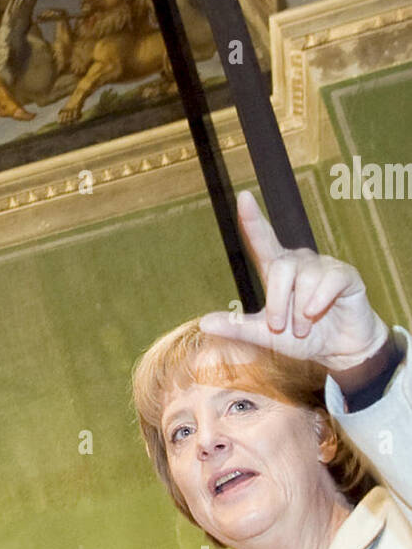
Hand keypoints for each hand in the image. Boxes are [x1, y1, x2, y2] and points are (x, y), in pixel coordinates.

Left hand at [199, 191, 388, 373]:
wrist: (338, 350)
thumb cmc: (301, 338)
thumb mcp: (266, 336)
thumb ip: (238, 328)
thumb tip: (204, 323)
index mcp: (276, 270)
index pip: (262, 239)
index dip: (253, 219)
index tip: (243, 197)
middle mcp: (298, 262)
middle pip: (280, 268)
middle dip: (277, 302)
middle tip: (280, 327)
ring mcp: (322, 266)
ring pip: (304, 278)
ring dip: (300, 311)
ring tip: (302, 328)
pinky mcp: (345, 275)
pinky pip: (329, 280)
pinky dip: (319, 300)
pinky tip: (317, 313)